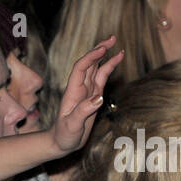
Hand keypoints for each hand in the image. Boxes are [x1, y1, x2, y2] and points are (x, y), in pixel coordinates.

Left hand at [49, 38, 123, 154]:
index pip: (81, 68)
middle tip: (112, 38)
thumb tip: (98, 98)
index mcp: (73, 92)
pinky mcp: (94, 96)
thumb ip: (83, 111)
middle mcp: (80, 88)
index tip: (102, 49)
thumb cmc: (64, 135)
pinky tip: (117, 59)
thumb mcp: (72, 125)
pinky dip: (109, 67)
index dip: (91, 57)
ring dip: (104, 55)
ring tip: (115, 43)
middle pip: (89, 63)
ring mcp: (87, 90)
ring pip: (96, 68)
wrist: (62, 142)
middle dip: (99, 50)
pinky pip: (102, 77)